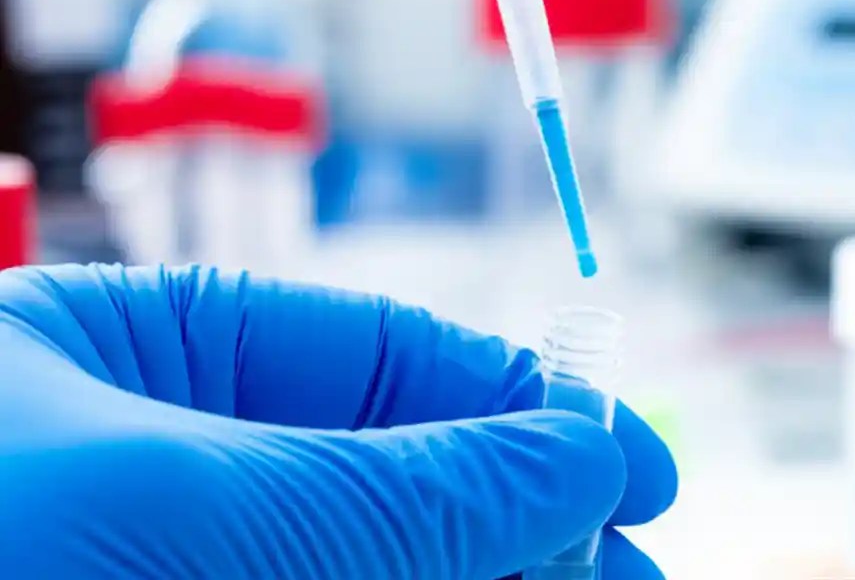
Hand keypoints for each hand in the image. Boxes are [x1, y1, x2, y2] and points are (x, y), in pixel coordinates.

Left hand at [0, 264, 676, 578]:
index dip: (528, 405)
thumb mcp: (188, 503)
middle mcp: (181, 468)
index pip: (388, 355)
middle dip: (528, 525)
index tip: (639, 472)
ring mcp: (190, 557)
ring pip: (381, 561)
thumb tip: (579, 453)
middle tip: (638, 577)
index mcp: (155, 361)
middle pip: (403, 477)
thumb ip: (400, 483)